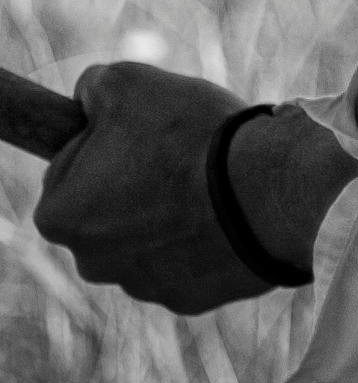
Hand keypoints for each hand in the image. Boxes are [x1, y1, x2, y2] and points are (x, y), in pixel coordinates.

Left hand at [35, 61, 275, 314]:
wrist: (272, 188)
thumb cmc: (190, 135)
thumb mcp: (127, 82)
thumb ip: (92, 88)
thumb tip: (89, 97)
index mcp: (60, 218)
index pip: (65, 172)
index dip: (102, 144)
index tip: (140, 131)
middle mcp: (92, 263)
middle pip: (104, 213)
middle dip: (132, 186)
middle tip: (175, 153)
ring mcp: (144, 287)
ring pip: (148, 240)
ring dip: (169, 213)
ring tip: (211, 181)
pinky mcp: (192, 300)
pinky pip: (190, 263)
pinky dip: (205, 238)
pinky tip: (230, 212)